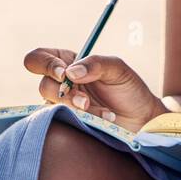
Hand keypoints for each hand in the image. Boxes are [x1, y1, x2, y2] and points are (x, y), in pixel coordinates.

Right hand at [23, 48, 165, 132]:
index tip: (64, 74)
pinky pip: (65, 121)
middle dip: (65, 94)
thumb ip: (95, 64)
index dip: (45, 64)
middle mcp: (61, 83)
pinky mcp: (68, 122)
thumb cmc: (128, 89)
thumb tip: (70, 73)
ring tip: (103, 111)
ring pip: (53, 106)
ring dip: (77, 108)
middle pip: (43, 85)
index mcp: (68, 62)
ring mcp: (63, 104)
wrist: (141, 118)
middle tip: (84, 100)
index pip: (39, 57)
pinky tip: (104, 117)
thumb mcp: (117, 68)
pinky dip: (86, 119)